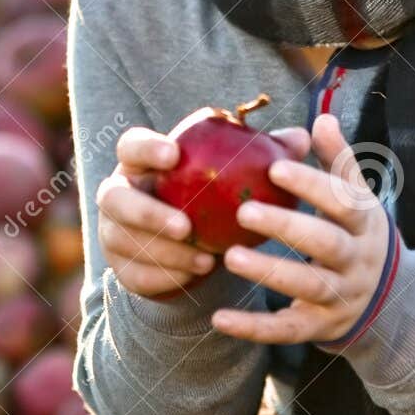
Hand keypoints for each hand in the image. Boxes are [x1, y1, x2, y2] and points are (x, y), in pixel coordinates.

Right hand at [96, 123, 311, 300]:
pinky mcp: (121, 268)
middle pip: (112, 197)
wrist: (192, 243)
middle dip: (146, 212)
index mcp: (143, 162)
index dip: (147, 148)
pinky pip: (134, 276)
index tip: (174, 154)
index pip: (131, 145)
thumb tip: (301, 138)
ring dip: (165, 253)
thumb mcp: (237, 173)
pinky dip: (166, 277)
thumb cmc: (216, 196)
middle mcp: (120, 192)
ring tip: (206, 259)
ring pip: (124, 242)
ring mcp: (114, 232)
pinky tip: (196, 276)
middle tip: (185, 226)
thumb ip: (266, 153)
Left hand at [211, 112, 393, 344]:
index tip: (275, 167)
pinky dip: (253, 327)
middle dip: (287, 227)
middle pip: (327, 244)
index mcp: (366, 223)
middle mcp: (358, 260)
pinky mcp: (320, 327)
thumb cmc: (355, 232)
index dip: (312, 184)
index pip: (344, 201)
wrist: (385, 298)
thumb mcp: (356, 198)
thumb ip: (337, 161)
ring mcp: (342, 296)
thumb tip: (320, 119)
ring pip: (309, 286)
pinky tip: (218, 319)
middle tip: (244, 211)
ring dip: (270, 272)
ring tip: (230, 257)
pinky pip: (286, 330)